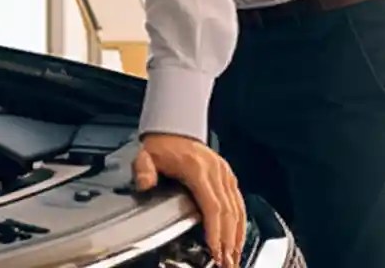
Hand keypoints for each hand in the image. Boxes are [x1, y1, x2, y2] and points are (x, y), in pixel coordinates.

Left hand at [133, 133, 245, 267]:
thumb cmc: (161, 146)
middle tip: (226, 261)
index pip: (212, 205)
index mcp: (198, 169)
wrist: (172, 129)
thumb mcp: (145, 155)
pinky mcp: (228, 177)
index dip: (216, 230)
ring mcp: (225, 174)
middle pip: (228, 212)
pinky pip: (239, 203)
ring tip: (234, 256)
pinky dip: (241, 223)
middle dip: (228, 240)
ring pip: (238, 209)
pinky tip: (238, 239)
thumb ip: (143, 170)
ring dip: (237, 235)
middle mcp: (216, 171)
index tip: (215, 249)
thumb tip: (144, 183)